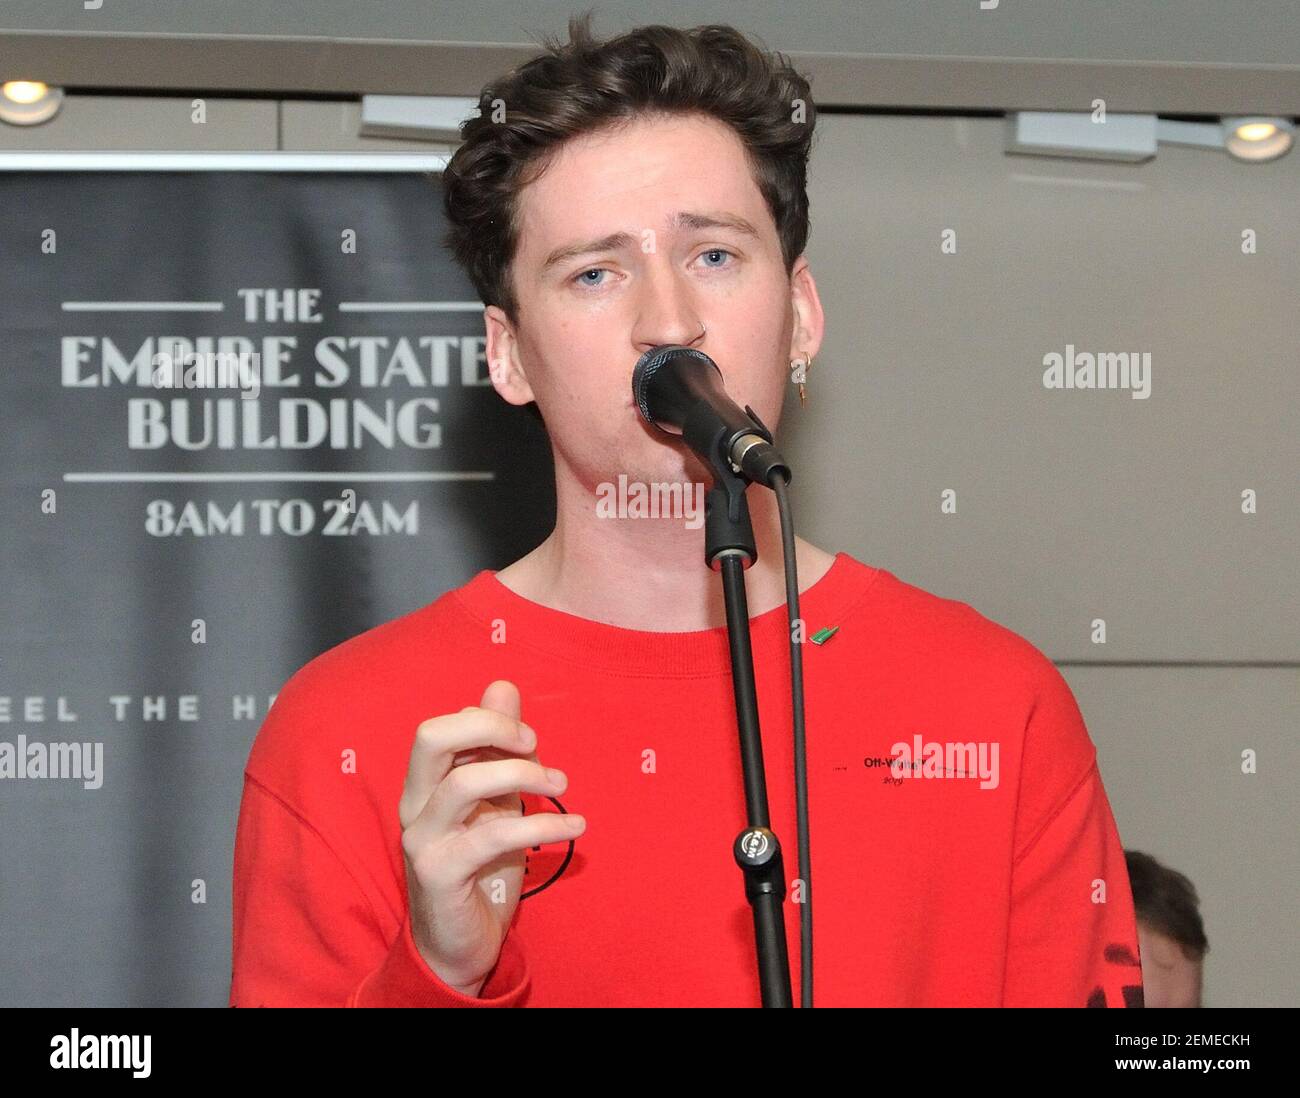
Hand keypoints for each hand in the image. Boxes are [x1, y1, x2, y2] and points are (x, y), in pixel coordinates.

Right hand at [398, 680, 583, 994]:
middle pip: (431, 736)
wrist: (460, 942)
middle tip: (533, 743)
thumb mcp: (495, 799)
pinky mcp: (440, 874)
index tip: (528, 739)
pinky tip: (575, 823)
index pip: (442, 727)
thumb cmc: (479, 866)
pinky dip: (542, 822)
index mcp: (424, 783)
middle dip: (489, 727)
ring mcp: (423, 839)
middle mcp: (415, 804)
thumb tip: (502, 687)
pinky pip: (492, 835)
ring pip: (463, 782)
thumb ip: (497, 747)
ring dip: (522, 774)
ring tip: (560, 782)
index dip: (488, 721)